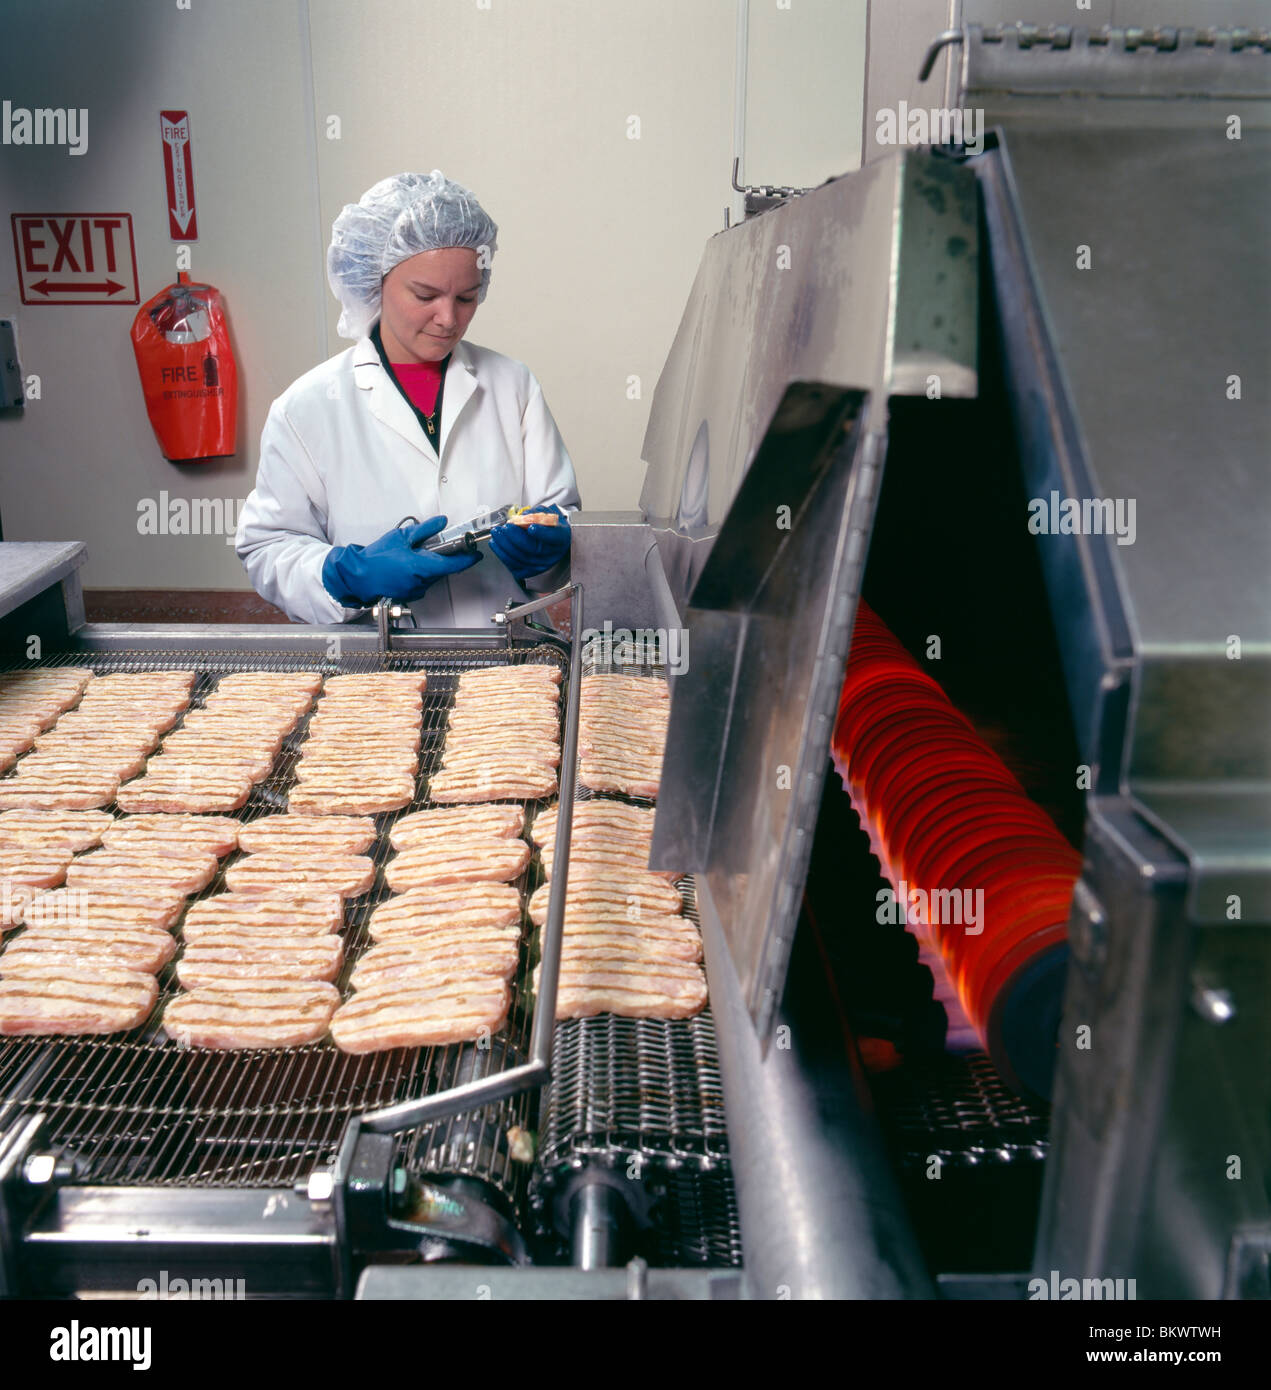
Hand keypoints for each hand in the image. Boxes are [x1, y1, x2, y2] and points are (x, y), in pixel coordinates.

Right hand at [321, 516, 479, 605]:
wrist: (358, 576)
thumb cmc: (376, 558)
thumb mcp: (401, 537)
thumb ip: (425, 529)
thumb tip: (441, 522)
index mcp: (420, 567)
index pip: (452, 564)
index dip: (467, 560)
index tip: (476, 554)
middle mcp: (420, 582)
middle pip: (441, 569)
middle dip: (439, 558)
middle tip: (429, 547)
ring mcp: (415, 590)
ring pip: (431, 576)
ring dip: (427, 566)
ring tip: (409, 556)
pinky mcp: (409, 595)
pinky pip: (421, 582)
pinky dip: (418, 573)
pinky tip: (405, 566)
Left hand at [489, 505, 571, 580]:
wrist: (550, 539)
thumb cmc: (548, 526)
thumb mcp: (547, 514)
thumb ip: (536, 515)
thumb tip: (523, 519)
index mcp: (560, 538)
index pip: (553, 537)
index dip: (542, 533)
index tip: (531, 526)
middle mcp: (553, 554)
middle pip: (534, 549)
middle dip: (516, 537)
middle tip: (505, 527)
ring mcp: (541, 564)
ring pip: (522, 558)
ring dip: (505, 545)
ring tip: (497, 533)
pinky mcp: (530, 570)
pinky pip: (514, 566)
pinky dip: (502, 555)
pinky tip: (496, 544)